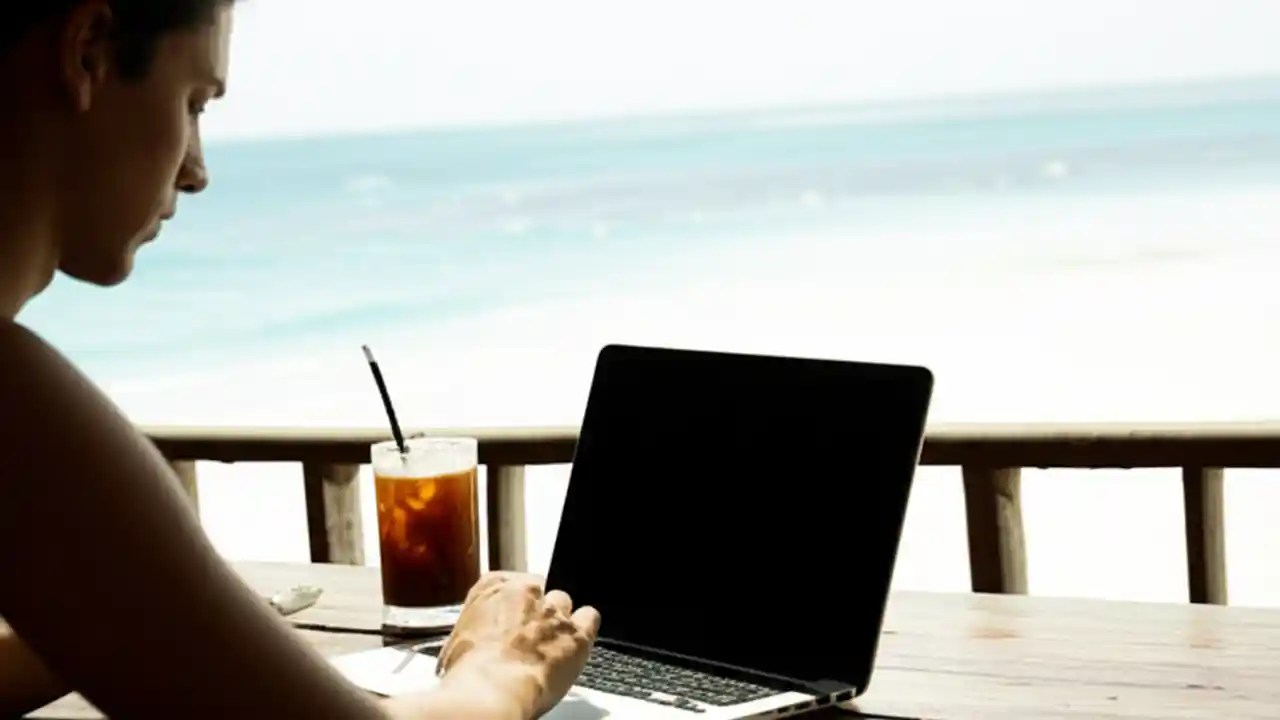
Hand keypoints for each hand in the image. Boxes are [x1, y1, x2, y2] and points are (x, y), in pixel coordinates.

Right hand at [436, 572, 599, 717]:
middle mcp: (526, 592)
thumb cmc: (468, 672)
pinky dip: (586, 628)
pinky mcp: (577, 633)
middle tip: (530, 635)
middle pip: (540, 590)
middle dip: (537, 610)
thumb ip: (476, 629)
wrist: (490, 690)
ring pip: (564, 603)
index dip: (514, 603)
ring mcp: (554, 611)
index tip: (512, 617)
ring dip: (560, 620)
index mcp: (492, 588)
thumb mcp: (457, 641)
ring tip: (553, 642)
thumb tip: (474, 644)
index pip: (510, 581)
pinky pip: (590, 618)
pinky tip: (576, 642)